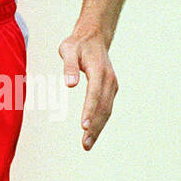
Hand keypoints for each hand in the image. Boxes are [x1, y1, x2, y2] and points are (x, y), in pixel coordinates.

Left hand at [58, 30, 117, 150]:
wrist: (94, 37)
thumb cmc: (78, 44)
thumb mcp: (68, 49)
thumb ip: (69, 66)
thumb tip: (70, 84)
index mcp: (98, 71)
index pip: (94, 94)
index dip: (89, 111)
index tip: (83, 126)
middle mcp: (109, 80)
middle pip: (103, 107)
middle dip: (94, 127)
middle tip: (85, 144)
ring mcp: (112, 85)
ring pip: (106, 111)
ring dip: (98, 128)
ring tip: (87, 144)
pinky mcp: (110, 89)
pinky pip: (106, 108)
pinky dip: (100, 122)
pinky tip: (92, 133)